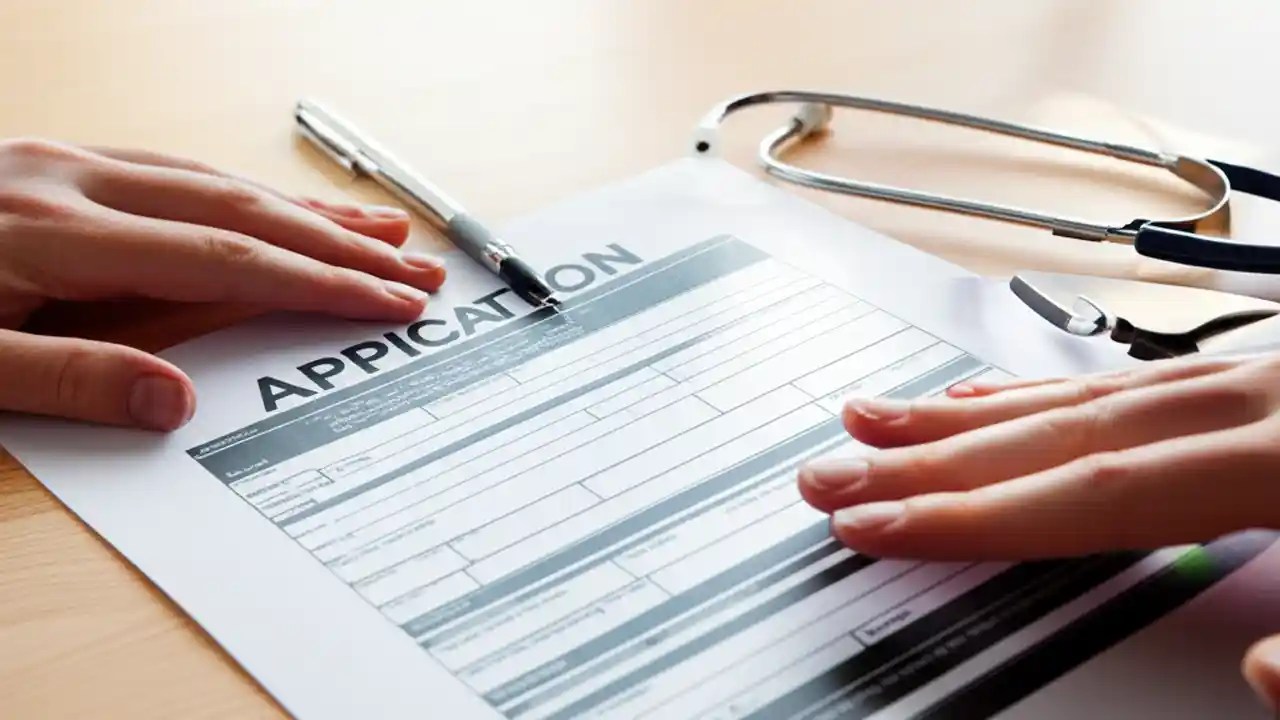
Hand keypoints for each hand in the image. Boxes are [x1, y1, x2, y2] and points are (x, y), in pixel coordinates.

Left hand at [0, 138, 444, 430]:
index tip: (390, 302)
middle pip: (236, 208)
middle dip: (338, 242)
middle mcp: (67, 180)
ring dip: (301, 207)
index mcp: (51, 233)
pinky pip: (168, 166)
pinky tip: (269, 202)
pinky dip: (237, 188)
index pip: (222, 260)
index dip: (318, 282)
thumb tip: (177, 400)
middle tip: (417, 268)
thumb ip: (65, 379)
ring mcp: (57, 160)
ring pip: (210, 177)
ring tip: (378, 228)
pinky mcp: (46, 159)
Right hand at [796, 353, 1279, 710]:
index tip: (878, 525)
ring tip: (874, 419)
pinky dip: (1039, 391)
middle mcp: (1251, 405)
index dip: (972, 516)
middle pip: (1058, 434)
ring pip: (1079, 394)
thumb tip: (1259, 675)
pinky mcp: (1251, 382)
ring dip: (966, 415)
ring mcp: (1249, 383)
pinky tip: (982, 397)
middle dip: (929, 459)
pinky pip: (1120, 378)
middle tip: (833, 473)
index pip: (1093, 492)